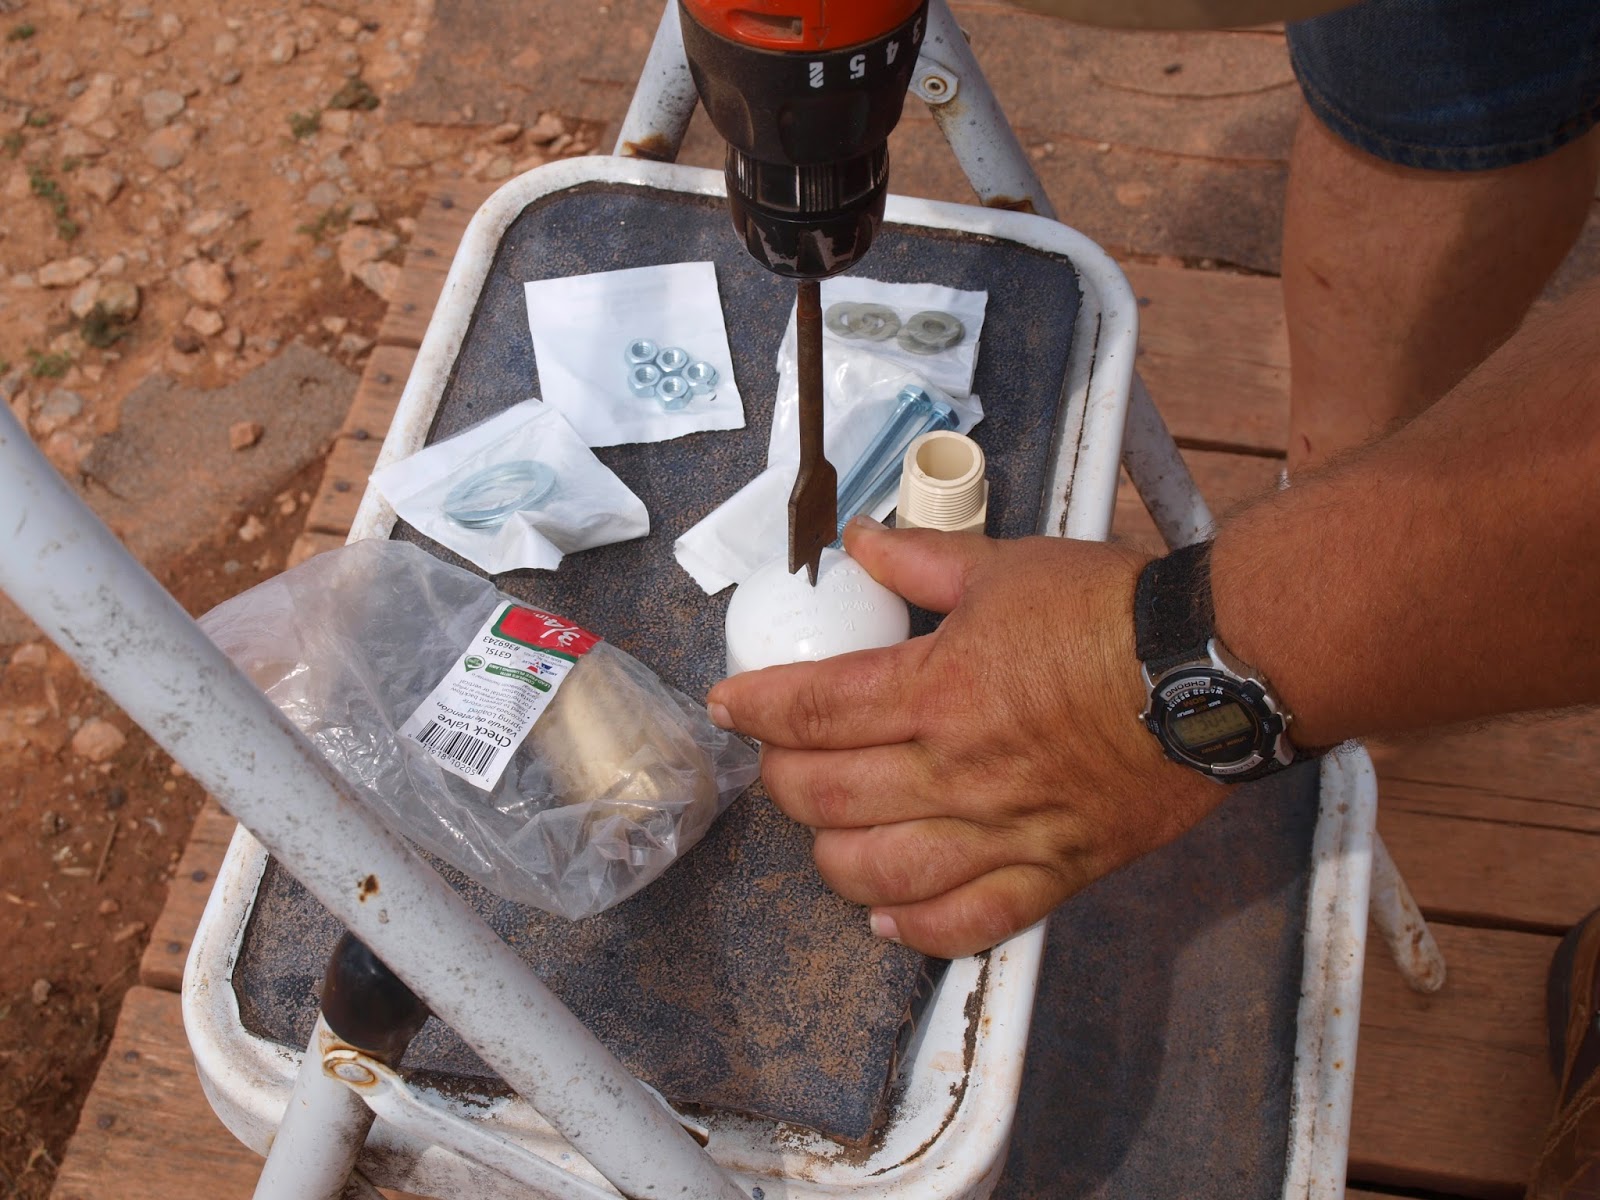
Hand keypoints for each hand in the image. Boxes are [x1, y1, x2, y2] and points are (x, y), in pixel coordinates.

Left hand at [706, 519, 1227, 958]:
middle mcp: (960, 769)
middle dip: (781, 779)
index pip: (814, 709)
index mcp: (941, 688)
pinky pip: (972, 921)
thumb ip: (921, 559)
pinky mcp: (1054, 870)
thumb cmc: (1110, 612)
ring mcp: (1005, 829)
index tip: (729, 705)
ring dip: (833, 856)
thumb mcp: (1008, 565)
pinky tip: (887, 916)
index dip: (755, 708)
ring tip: (825, 833)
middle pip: (829, 796)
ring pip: (883, 872)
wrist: (1212, 670)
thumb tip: (857, 542)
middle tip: (778, 760)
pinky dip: (919, 928)